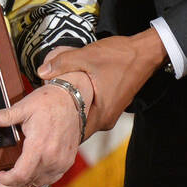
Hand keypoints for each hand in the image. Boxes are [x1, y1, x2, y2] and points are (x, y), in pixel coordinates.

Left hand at [0, 51, 91, 186]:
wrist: (73, 99)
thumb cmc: (49, 102)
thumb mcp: (24, 106)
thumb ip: (5, 116)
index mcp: (39, 146)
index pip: (21, 174)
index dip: (7, 180)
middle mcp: (52, 157)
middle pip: (28, 181)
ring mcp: (61, 161)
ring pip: (39, 183)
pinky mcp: (67, 161)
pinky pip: (50, 178)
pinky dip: (37, 182)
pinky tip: (28, 183)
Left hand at [37, 30, 165, 132]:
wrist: (145, 52)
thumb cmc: (120, 56)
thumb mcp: (87, 56)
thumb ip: (63, 63)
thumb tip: (41, 72)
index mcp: (101, 114)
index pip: (75, 134)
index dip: (59, 128)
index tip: (45, 120)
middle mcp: (107, 118)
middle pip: (79, 127)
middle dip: (63, 119)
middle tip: (46, 109)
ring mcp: (111, 112)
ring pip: (86, 118)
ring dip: (73, 110)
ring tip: (56, 100)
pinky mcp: (113, 105)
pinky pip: (93, 110)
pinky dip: (83, 104)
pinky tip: (73, 93)